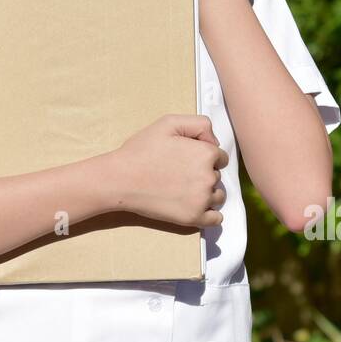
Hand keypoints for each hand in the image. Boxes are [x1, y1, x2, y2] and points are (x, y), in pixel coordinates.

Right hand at [106, 114, 228, 228]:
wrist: (121, 179)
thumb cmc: (141, 150)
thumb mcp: (169, 123)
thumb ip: (199, 124)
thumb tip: (214, 141)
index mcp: (205, 153)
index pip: (220, 157)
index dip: (204, 156)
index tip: (187, 159)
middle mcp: (208, 177)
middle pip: (217, 176)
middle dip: (203, 174)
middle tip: (180, 173)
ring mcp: (202, 200)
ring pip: (217, 196)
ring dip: (207, 193)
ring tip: (184, 189)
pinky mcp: (193, 218)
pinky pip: (216, 218)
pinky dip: (209, 213)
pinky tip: (194, 205)